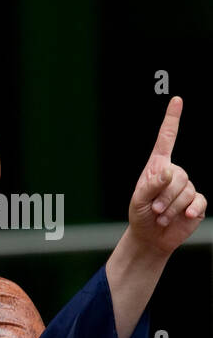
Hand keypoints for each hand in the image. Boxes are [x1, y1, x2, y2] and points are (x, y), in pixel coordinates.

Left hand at [126, 97, 205, 257]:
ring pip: (186, 191)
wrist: (150, 237)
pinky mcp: (197, 202)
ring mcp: (187, 187)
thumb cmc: (141, 215)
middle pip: (178, 176)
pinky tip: (185, 217)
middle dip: (164, 197)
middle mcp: (175, 173)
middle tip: (154, 210)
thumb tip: (168, 172)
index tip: (176, 100)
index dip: (172, 120)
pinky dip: (189, 210)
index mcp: (158, 167)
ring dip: (171, 208)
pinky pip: (198, 201)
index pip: (167, 139)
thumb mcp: (138, 200)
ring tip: (161, 217)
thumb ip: (151, 185)